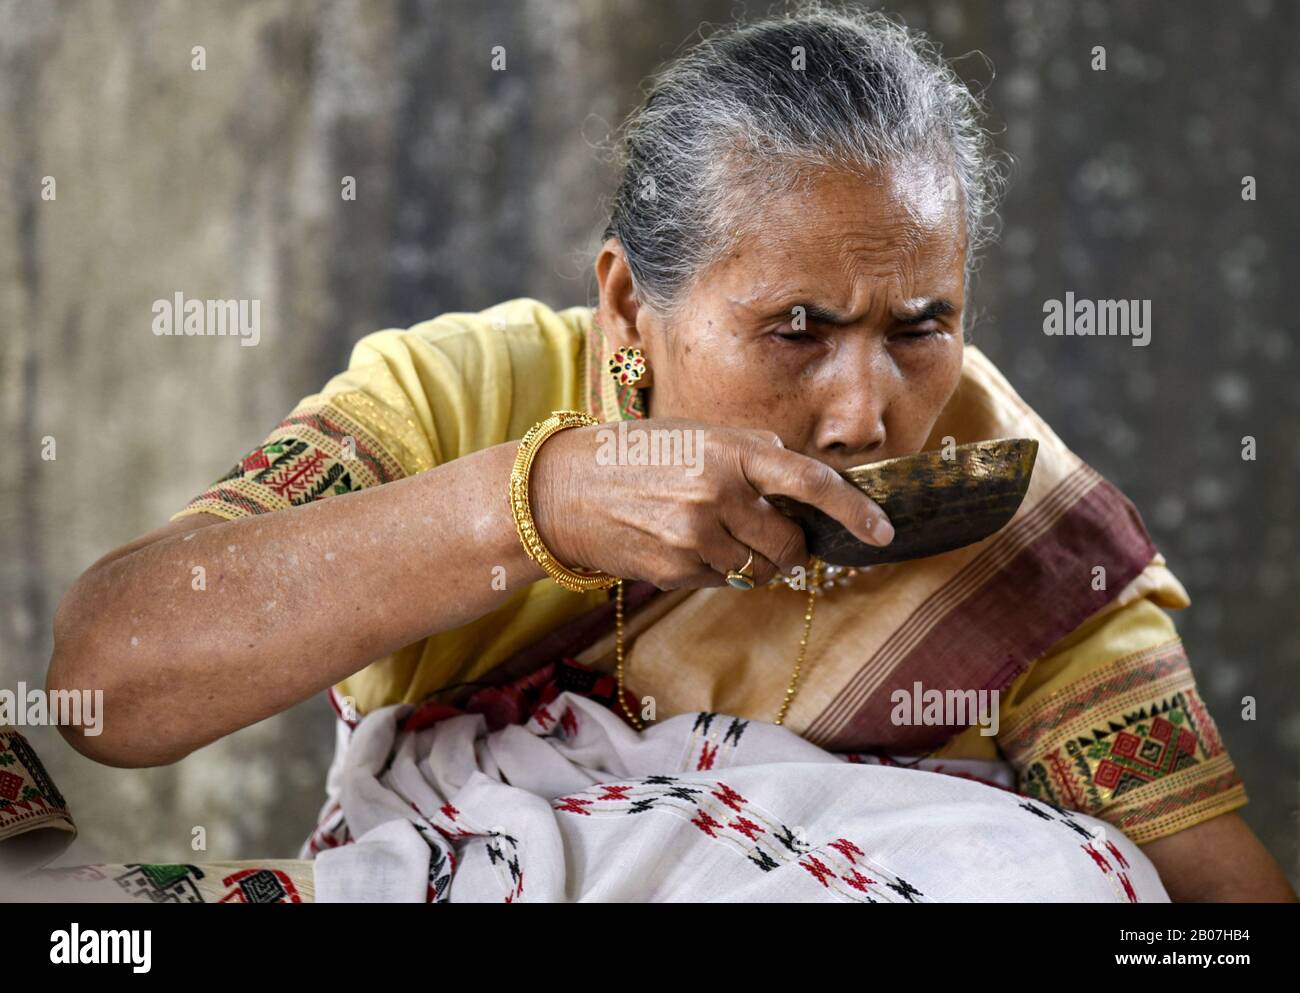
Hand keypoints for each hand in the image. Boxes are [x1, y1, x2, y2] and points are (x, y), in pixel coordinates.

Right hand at [530, 417, 893, 588]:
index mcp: (729, 450)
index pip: (809, 481)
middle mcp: (716, 493)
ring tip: (720, 534)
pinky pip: (725, 581)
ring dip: (757, 560)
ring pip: (761, 570)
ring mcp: (695, 536)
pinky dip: (722, 570)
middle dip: (792, 545)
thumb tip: (807, 491)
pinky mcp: (676, 570)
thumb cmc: (639, 455)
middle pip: (790, 543)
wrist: (565, 489)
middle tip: (773, 533)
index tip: (882, 529)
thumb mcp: (699, 435)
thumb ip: (754, 456)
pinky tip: (689, 545)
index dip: (853, 509)